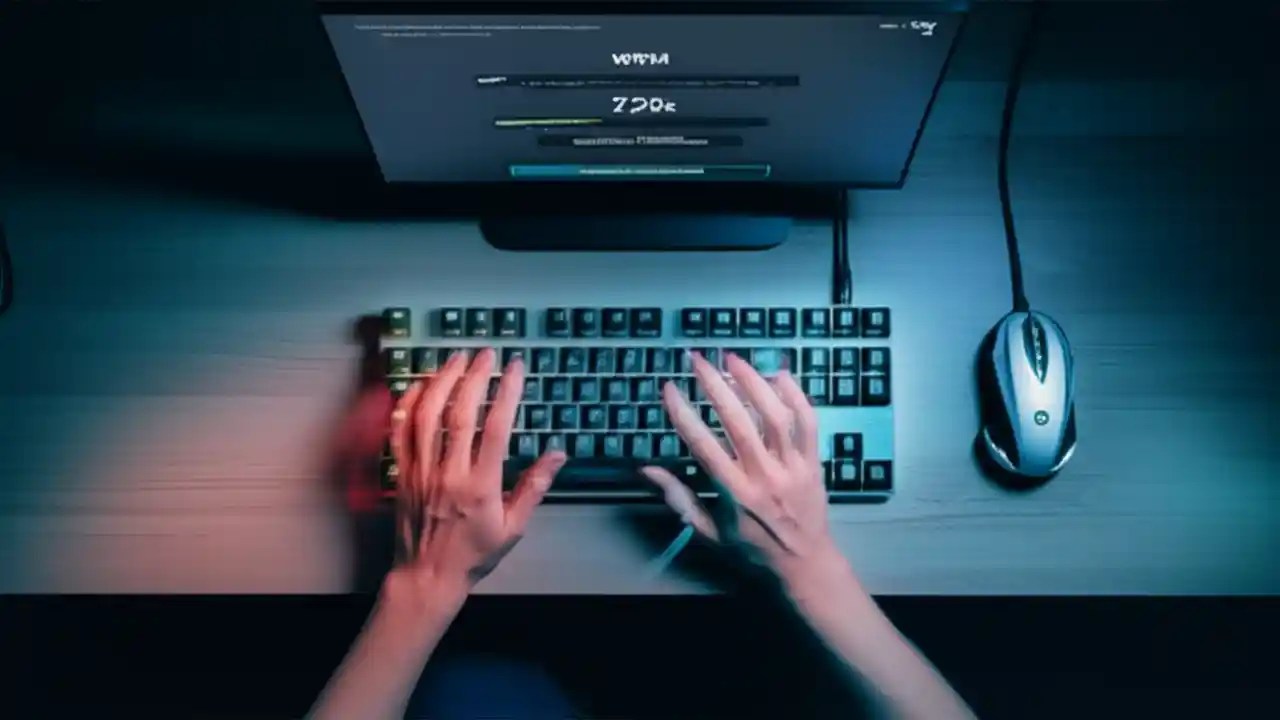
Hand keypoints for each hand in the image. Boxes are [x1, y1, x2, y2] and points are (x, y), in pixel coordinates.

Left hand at [385, 348, 566, 605]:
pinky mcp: (401, 473)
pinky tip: (422, 385)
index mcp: (480, 486)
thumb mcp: (514, 526)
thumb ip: (535, 486)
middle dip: (475, 376)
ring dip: (442, 381)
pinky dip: (409, 403)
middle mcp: (448, 474)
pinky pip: (400, 431)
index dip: (507, 392)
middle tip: (486, 354)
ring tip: (456, 360)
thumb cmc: (473, 554)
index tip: (515, 368)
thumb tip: (558, 453)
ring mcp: (420, 471)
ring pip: (427, 415)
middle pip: (460, 413)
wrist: (427, 577)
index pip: (496, 428)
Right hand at [642, 351, 845, 587]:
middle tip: (698, 360)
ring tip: (734, 359)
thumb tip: (648, 469)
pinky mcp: (813, 461)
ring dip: (754, 382)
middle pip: (740, 423)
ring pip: (776, 416)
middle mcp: (765, 476)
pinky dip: (795, 395)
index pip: (705, 447)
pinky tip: (778, 374)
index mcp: (735, 494)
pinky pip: (808, 422)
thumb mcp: (709, 532)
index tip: (669, 388)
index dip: (684, 415)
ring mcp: (793, 467)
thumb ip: (680, 499)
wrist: (806, 564)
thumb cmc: (752, 549)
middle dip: (716, 386)